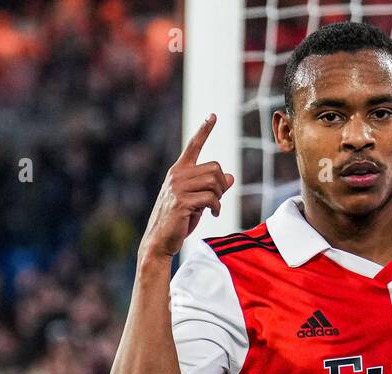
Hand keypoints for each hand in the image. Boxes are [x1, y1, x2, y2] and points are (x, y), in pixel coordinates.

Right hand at [139, 113, 234, 261]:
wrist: (159, 240)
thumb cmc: (179, 220)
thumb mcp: (198, 200)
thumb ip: (212, 187)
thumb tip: (231, 176)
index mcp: (179, 171)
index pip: (193, 146)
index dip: (204, 130)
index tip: (213, 115)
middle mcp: (177, 175)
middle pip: (215, 167)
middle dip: (222, 184)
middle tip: (217, 199)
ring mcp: (178, 188)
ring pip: (215, 181)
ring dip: (220, 197)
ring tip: (213, 208)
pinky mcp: (181, 202)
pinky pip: (211, 198)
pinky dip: (216, 207)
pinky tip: (212, 214)